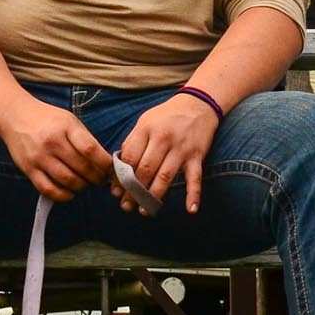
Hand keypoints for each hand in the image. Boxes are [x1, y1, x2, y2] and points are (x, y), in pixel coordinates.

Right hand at [0, 98, 112, 202]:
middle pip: (81, 168)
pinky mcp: (28, 169)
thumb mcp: (69, 120)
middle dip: (96, 178)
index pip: (90, 150)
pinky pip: (48, 189)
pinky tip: (69, 192)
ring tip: (85, 184)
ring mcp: (39, 157)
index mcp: (66, 127)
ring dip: (82, 187)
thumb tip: (103, 163)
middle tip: (100, 179)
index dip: (104, 164)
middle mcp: (52, 142)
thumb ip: (85, 139)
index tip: (110, 169)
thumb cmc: (47, 118)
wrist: (15, 116)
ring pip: (67, 181)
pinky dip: (63, 195)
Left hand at [118, 95, 221, 213]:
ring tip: (144, 210)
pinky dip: (194, 194)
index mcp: (146, 129)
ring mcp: (181, 148)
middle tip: (126, 205)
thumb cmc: (166, 116)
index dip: (120, 177)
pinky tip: (190, 210)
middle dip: (133, 190)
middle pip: (145, 169)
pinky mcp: (197, 156)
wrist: (198, 104)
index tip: (116, 191)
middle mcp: (163, 138)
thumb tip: (118, 168)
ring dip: (154, 196)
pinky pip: (195, 178)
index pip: (130, 157)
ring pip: (165, 176)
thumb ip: (132, 142)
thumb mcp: (145, 121)